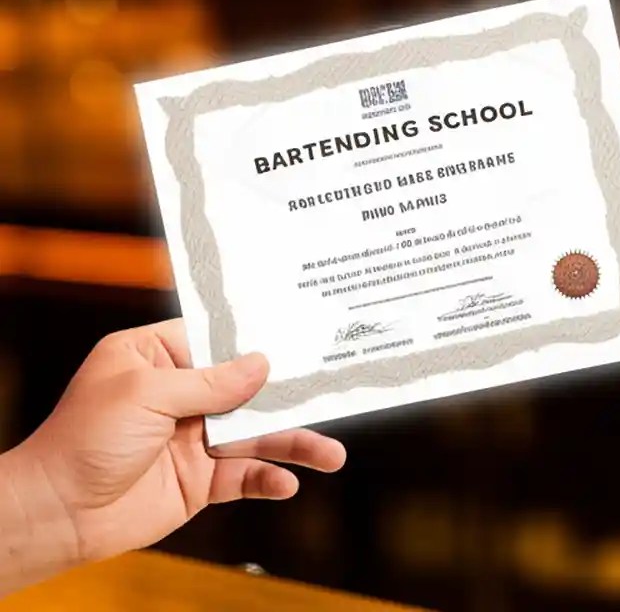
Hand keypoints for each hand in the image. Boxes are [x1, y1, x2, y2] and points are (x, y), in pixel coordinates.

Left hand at [0, 319, 344, 593]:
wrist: (57, 514)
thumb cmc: (82, 440)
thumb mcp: (145, 394)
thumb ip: (210, 383)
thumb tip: (262, 365)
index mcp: (155, 357)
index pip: (216, 339)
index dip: (256, 338)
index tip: (302, 332)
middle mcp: (179, 394)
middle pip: (248, 388)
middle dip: (290, 394)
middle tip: (335, 389)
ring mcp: (193, 438)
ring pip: (256, 435)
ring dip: (294, 443)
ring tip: (332, 455)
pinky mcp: (199, 480)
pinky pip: (245, 476)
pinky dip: (269, 479)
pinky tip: (286, 483)